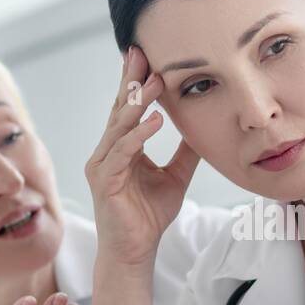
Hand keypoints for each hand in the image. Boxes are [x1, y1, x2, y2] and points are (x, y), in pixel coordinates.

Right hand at [84, 46, 201, 267]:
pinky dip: (138, 135)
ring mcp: (103, 166)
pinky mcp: (105, 182)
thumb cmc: (149, 216)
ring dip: (138, 104)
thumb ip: (185, 152)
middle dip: (131, 81)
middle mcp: (107, 152)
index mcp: (121, 148)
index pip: (127, 108)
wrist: (136, 251)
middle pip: (119, 109)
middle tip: (143, 53)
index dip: (135, 82)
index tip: (145, 54)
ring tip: (154, 82)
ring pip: (119, 127)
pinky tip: (155, 121)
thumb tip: (202, 127)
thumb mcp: (176, 177)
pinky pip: (122, 153)